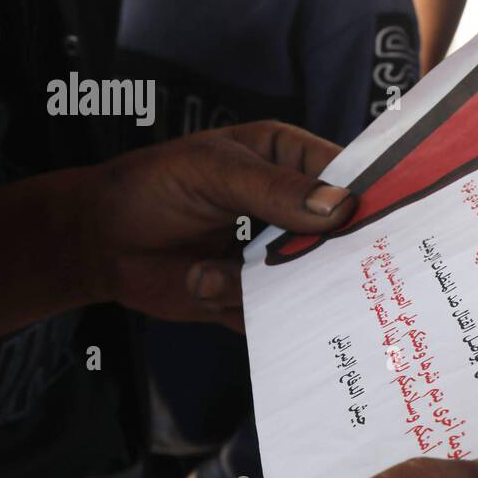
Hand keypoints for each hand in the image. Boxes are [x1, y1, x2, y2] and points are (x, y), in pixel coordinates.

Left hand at [81, 120, 355, 331]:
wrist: (98, 243)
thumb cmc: (150, 187)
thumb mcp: (210, 172)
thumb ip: (272, 189)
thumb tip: (339, 206)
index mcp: (292, 161)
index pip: (350, 176)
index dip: (370, 198)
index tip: (379, 220)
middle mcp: (295, 211)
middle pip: (342, 238)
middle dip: (323, 256)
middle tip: (285, 259)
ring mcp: (279, 257)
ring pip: (312, 283)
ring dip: (259, 284)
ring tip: (206, 272)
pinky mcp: (259, 298)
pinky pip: (278, 316)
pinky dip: (242, 308)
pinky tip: (200, 284)